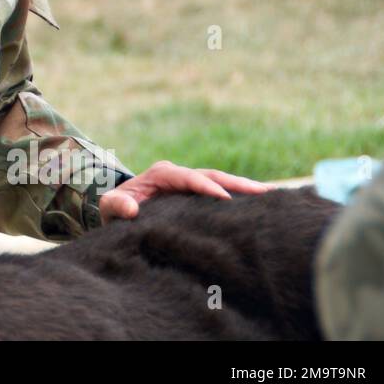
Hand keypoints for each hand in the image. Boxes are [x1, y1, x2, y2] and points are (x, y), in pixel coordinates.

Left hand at [99, 160, 270, 221]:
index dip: (205, 186)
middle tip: (264, 193)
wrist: (119, 209)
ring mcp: (190, 183)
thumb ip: (116, 206)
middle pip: (212, 175)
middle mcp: (178, 174)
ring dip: (245, 188)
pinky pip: (221, 192)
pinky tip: (263, 205)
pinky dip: (240, 197)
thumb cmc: (115, 208)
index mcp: (160, 174)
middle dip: (237, 183)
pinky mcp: (197, 194)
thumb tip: (131, 208)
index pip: (186, 177)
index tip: (225, 198)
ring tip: (273, 197)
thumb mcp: (110, 206)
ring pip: (221, 182)